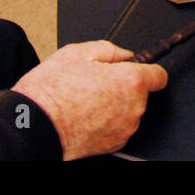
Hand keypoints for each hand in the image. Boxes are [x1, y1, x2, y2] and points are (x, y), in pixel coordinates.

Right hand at [12, 40, 167, 159]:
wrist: (35, 125)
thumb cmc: (53, 91)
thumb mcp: (78, 52)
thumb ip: (109, 49)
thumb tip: (124, 54)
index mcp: (130, 81)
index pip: (159, 75)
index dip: (149, 69)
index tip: (142, 69)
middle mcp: (133, 108)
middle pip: (140, 93)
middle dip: (123, 85)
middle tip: (96, 82)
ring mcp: (124, 129)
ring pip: (128, 111)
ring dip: (115, 104)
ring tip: (86, 99)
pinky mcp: (114, 145)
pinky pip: (118, 127)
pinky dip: (107, 121)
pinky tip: (86, 115)